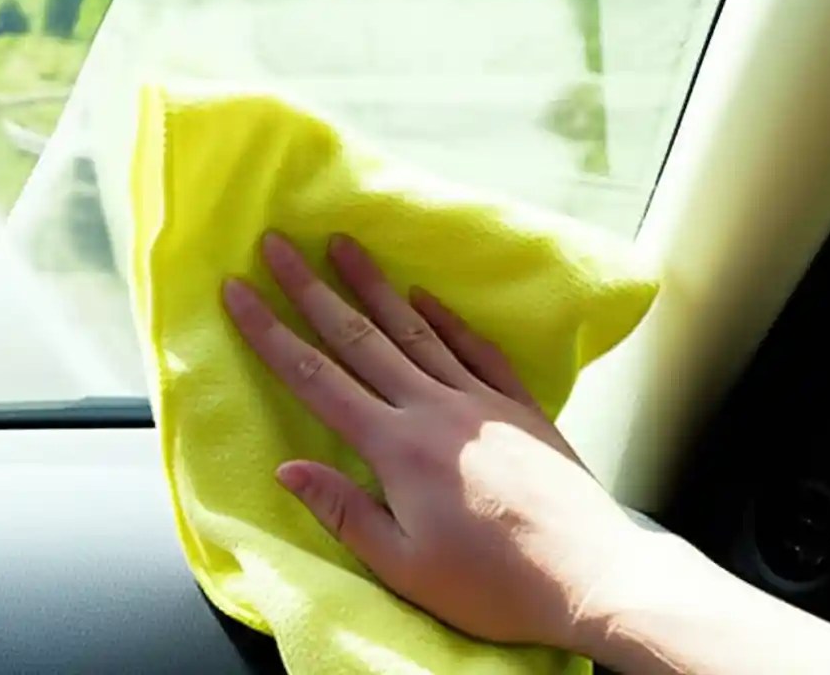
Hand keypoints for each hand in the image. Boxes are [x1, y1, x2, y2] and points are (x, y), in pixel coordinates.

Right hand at [222, 232, 652, 649]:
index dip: (270, 333)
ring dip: (374, 285)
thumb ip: (344, 512)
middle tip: (278, 244)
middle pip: (359, 338)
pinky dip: (447, 318)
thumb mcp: (405, 566)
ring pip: (415, 330)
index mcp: (396, 449)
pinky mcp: (518, 408)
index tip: (239, 292)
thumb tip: (287, 468)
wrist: (591, 577)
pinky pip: (476, 349)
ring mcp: (480, 403)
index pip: (316, 379)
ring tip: (344, 243)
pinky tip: (426, 295)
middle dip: (311, 289)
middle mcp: (434, 411)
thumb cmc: (494, 585)